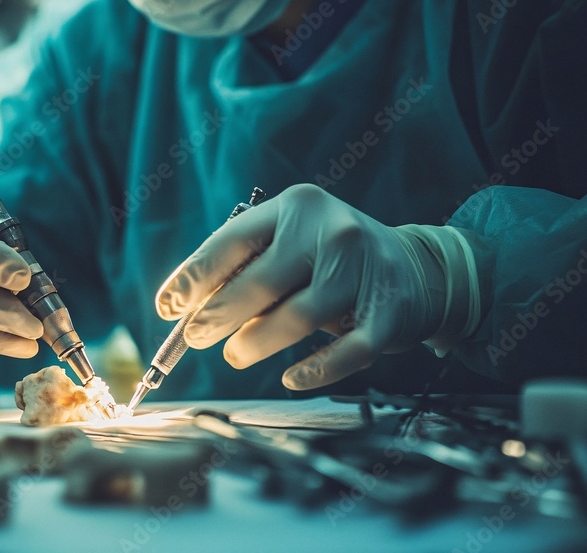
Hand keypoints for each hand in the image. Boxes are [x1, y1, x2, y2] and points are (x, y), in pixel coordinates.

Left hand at [156, 184, 480, 389]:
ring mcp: (363, 269)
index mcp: (295, 207)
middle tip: (197, 337)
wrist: (419, 267)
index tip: (168, 307)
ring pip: (297, 316)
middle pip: (260, 281)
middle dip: (218, 315)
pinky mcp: (390, 311)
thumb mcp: (290, 244)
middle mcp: (330, 230)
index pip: (230, 242)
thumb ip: (244, 267)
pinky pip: (347, 351)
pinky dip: (315, 370)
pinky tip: (291, 379)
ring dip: (257, 343)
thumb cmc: (332, 260)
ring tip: (236, 355)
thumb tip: (183, 307)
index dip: (193, 278)